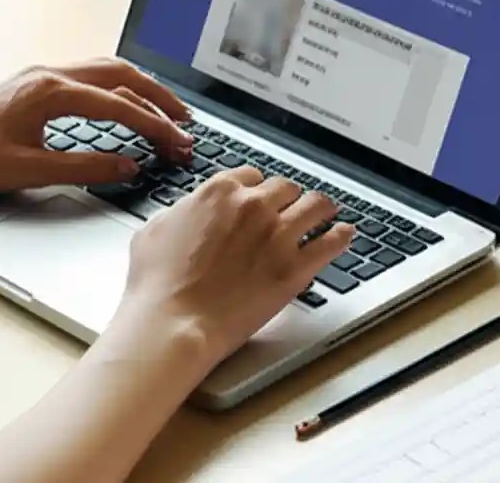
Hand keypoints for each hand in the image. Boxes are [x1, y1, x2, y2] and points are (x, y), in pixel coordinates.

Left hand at [0, 58, 193, 194]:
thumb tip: (128, 166)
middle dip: (159, 99)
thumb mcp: (30, 171)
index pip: (120, 105)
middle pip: (122, 75)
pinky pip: (89, 75)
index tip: (179, 145)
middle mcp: (49, 75)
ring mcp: (41, 76)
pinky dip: (118, 86)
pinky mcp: (34, 84)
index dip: (155, 127)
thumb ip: (86, 167)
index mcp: (51, 92)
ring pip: (107, 69)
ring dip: (141, 88)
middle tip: (186, 123)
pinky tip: (125, 101)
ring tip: (166, 110)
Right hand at [118, 166, 352, 366]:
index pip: (251, 176)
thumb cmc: (158, 284)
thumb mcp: (155, 229)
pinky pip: (331, 242)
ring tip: (326, 214)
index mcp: (219, 192)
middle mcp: (253, 206)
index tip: (260, 199)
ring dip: (320, 209)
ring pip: (316, 206)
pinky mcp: (295, 268)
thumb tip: (192, 210)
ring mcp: (278, 236)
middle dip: (287, 199)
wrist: (174, 323)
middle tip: (290, 210)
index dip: (256, 189)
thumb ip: (183, 211)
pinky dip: (340, 236)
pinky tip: (344, 234)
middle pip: (286, 188)